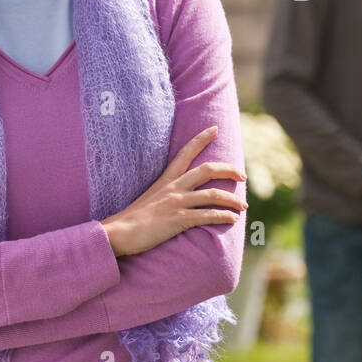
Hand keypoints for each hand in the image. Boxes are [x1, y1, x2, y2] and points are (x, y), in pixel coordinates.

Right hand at [99, 125, 247, 257]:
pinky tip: (232, 220)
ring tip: (243, 206)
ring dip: (232, 200)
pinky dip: (223, 217)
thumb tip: (177, 197)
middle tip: (242, 176)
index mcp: (166, 179)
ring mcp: (176, 202)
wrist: (118, 232)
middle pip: (208, 170)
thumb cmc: (132, 219)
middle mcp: (173, 187)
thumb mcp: (150, 198)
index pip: (185, 152)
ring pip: (213, 195)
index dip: (201, 139)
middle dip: (229, 170)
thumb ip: (165, 194)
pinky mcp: (178, 219)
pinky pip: (207, 215)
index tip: (215, 128)